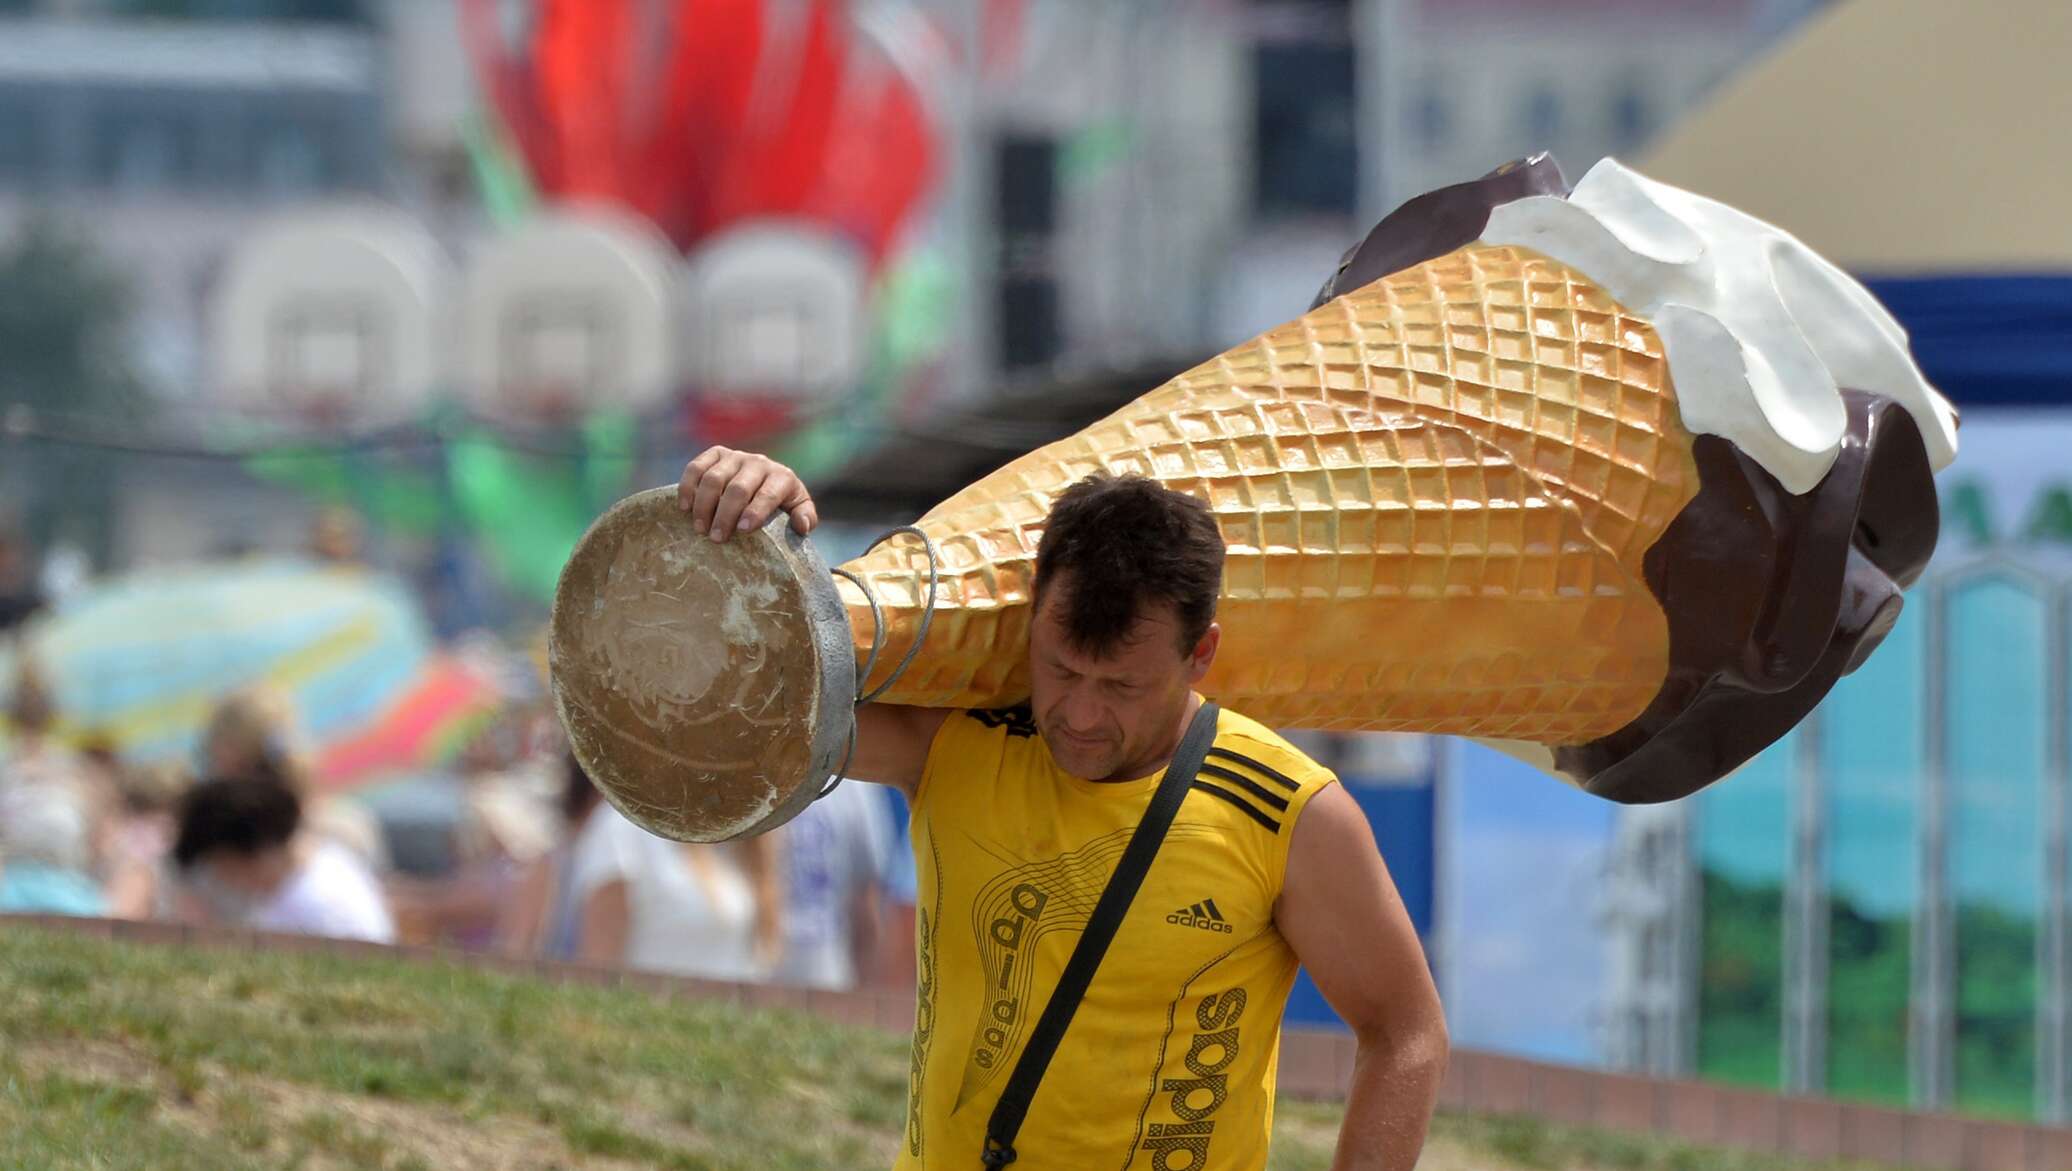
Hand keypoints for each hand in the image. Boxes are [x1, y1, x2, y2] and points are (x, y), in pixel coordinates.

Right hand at [676, 446, 819, 542]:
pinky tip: (685, 508)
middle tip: (716, 538)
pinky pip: (696, 467)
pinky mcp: (716, 453)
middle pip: (737, 488)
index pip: (768, 494)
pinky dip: (688, 487)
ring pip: (714, 478)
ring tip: (700, 529)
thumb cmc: (782, 504)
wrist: (766, 480)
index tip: (742, 530)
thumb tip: (802, 526)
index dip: (755, 512)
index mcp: (783, 476)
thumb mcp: (799, 510)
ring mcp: (736, 456)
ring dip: (704, 505)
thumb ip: (806, 518)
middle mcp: (759, 462)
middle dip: (725, 515)